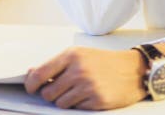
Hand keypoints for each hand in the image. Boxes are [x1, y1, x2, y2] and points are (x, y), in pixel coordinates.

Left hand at [24, 47, 146, 109]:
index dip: (31, 85)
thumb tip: (30, 74)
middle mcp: (78, 70)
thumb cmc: (105, 62)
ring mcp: (88, 86)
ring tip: (79, 92)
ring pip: (60, 104)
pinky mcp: (97, 100)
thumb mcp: (80, 55)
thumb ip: (56, 64)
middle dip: (52, 94)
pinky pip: (75, 109)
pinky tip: (90, 96)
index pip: (39, 74)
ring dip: (66, 101)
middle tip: (63, 90)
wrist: (134, 70)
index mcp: (71, 55)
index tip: (32, 88)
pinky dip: (80, 105)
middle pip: (47, 93)